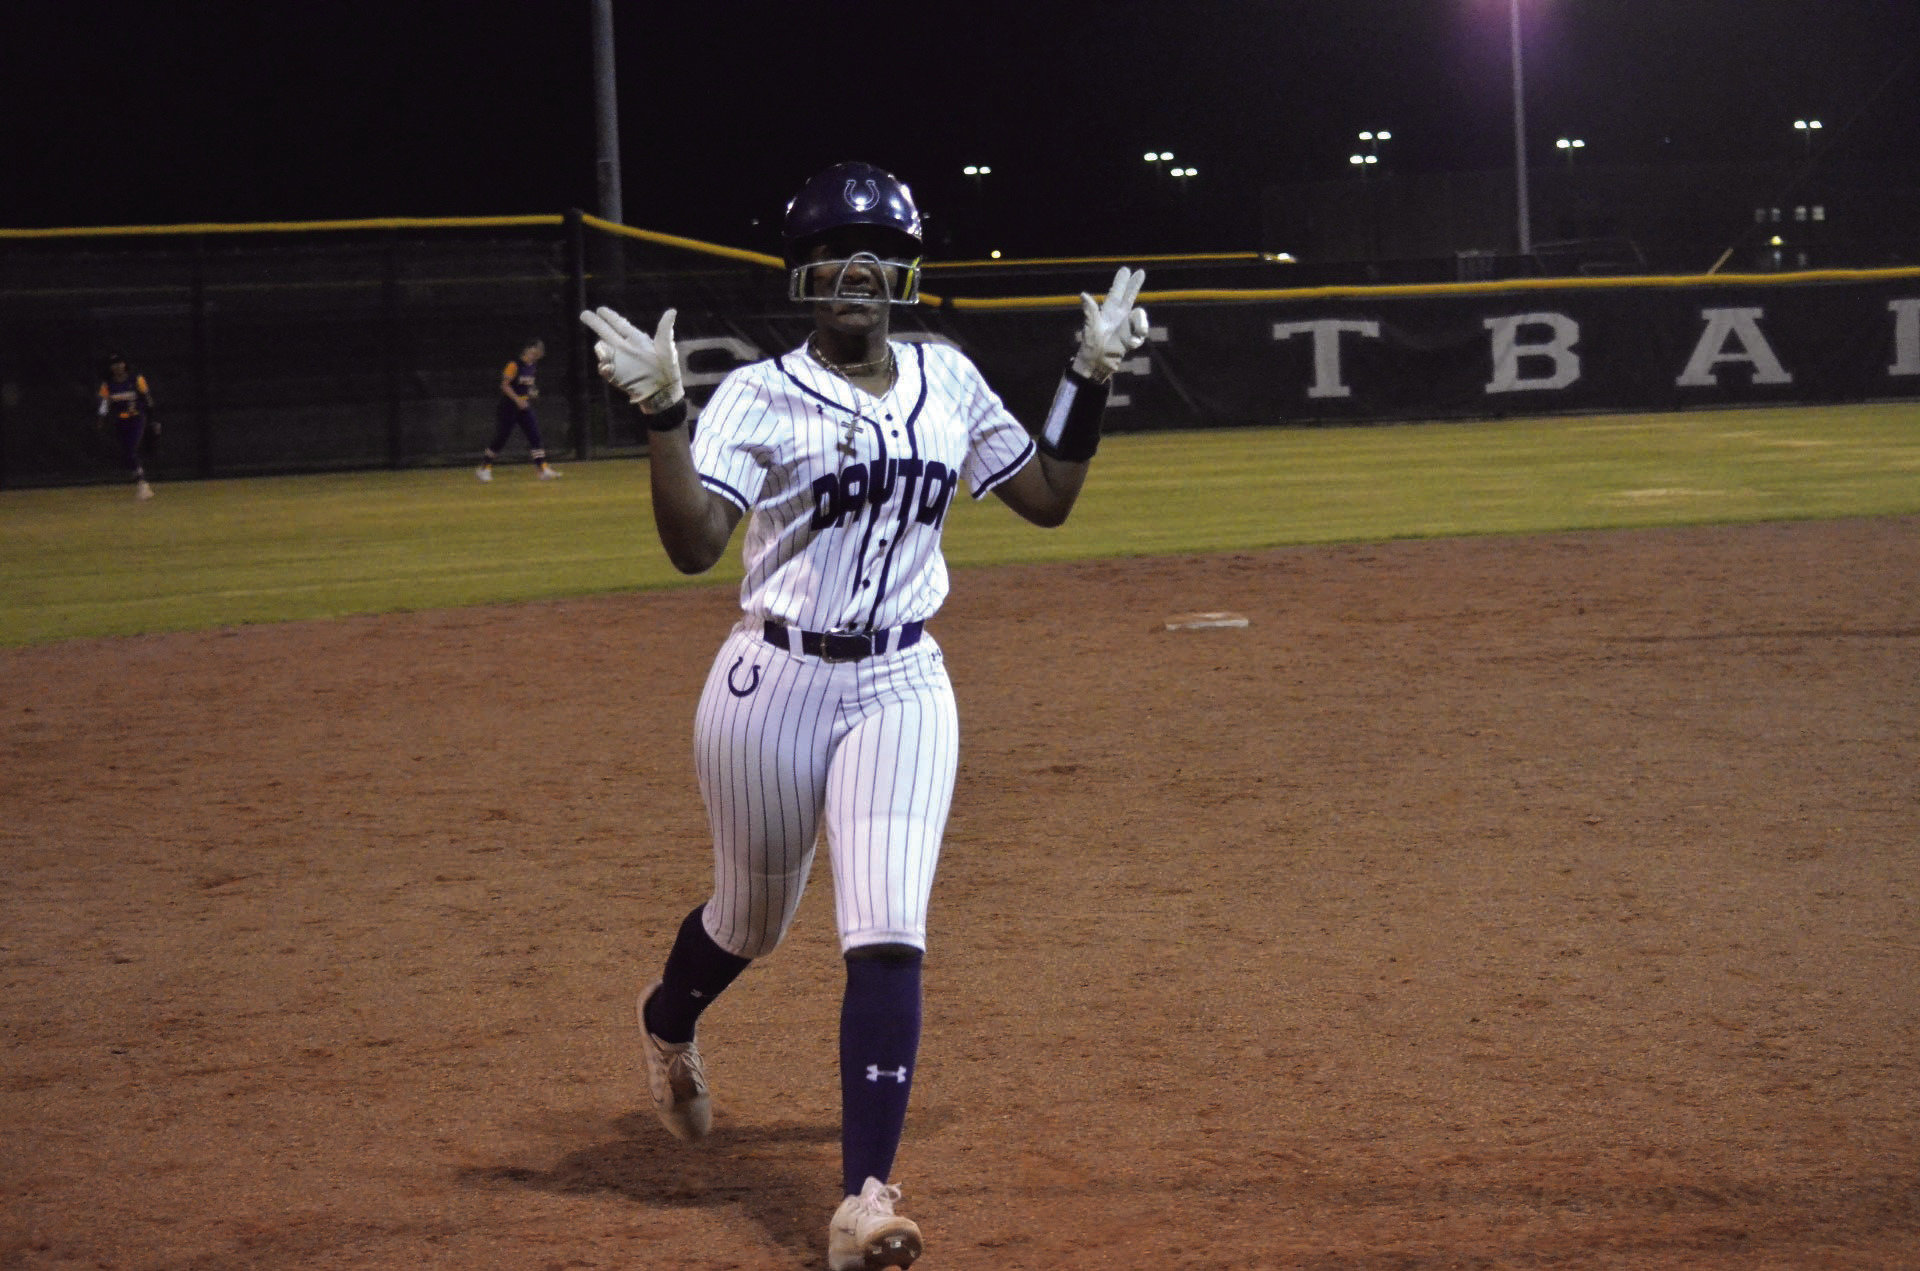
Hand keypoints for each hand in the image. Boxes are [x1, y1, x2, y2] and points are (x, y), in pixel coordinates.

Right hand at [579, 306, 683, 411]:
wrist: (662, 393)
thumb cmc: (667, 370)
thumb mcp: (667, 348)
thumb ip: (665, 330)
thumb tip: (672, 310)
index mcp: (636, 339)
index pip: (619, 324)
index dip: (609, 316)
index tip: (600, 310)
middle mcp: (625, 347)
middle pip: (606, 332)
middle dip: (595, 323)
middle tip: (584, 314)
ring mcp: (618, 361)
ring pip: (602, 349)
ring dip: (601, 349)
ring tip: (604, 350)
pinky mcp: (615, 375)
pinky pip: (604, 368)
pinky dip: (603, 367)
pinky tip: (607, 368)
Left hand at [1070, 267, 1147, 382]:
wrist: (1097, 366)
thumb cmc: (1091, 347)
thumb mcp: (1091, 328)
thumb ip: (1090, 311)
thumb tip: (1083, 294)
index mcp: (1107, 312)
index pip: (1115, 293)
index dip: (1121, 281)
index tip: (1126, 269)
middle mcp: (1117, 318)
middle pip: (1129, 297)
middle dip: (1134, 285)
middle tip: (1141, 272)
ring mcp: (1125, 328)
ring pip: (1140, 318)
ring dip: (1142, 325)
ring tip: (1138, 336)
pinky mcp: (1130, 340)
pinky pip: (1141, 334)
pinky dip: (1138, 339)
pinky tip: (1132, 346)